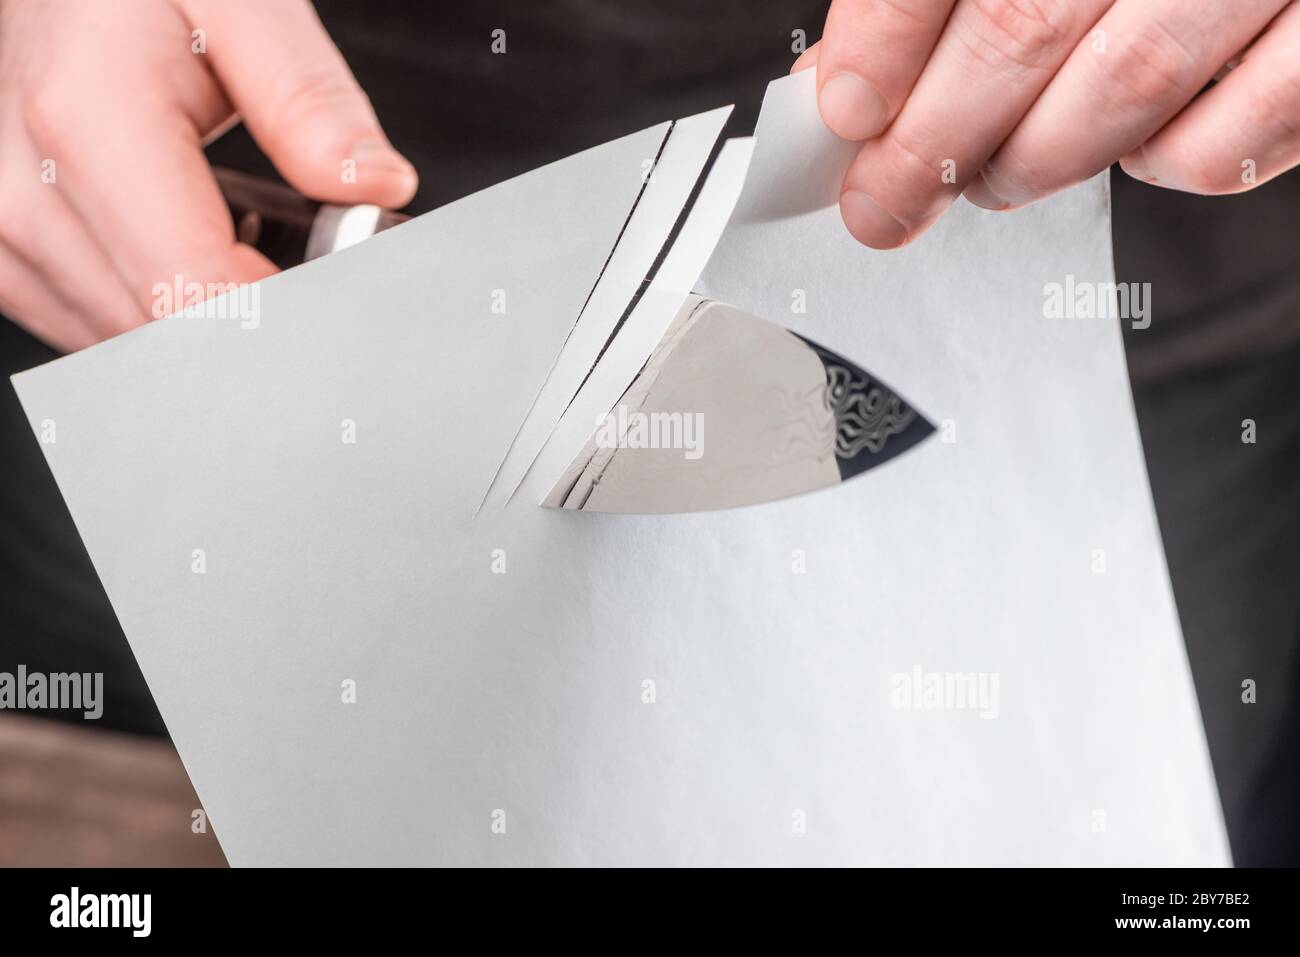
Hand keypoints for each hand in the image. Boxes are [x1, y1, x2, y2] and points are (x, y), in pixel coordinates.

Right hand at [0, 0, 416, 350]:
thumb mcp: (243, 2)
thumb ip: (307, 100)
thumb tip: (375, 185)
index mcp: (85, 121)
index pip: (194, 294)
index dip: (282, 322)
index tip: (340, 308)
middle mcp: (25, 188)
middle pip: (167, 333)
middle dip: (257, 318)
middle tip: (309, 265)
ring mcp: (5, 230)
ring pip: (133, 345)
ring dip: (208, 320)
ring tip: (250, 246)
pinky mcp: (7, 255)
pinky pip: (99, 330)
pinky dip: (162, 313)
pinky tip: (199, 259)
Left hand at [795, 0, 1299, 248]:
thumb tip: (852, 76)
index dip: (884, 40)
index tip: (850, 112)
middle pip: (1021, 26)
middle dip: (933, 140)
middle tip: (889, 197)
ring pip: (1123, 88)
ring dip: (1031, 162)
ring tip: (992, 178)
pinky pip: (1231, 141)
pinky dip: (1162, 167)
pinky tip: (1135, 147)